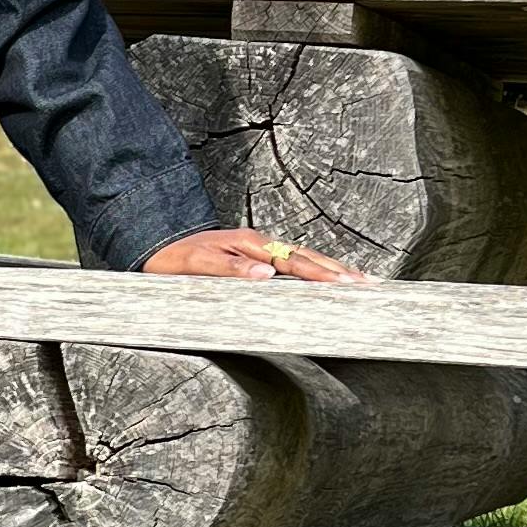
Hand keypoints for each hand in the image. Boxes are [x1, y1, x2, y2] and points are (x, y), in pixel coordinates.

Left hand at [142, 226, 365, 283]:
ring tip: (359, 280)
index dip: (323, 274)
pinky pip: (292, 261)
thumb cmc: (176, 257)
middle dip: (340, 271)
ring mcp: (260, 248)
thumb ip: (233, 268)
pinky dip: (314, 268)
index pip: (295, 262)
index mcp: (252, 245)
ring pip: (304, 258)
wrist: (158, 242)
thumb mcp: (200, 263)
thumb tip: (269, 273)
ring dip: (332, 269)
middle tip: (368, 284)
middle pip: (308, 257)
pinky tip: (325, 276)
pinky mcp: (256, 254)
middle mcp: (261, 243)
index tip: (348, 283)